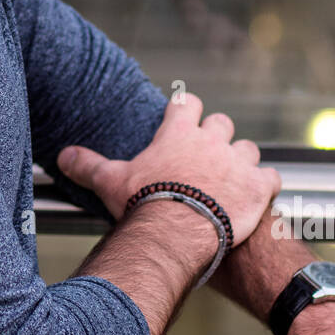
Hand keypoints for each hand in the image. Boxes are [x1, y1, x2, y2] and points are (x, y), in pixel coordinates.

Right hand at [56, 94, 281, 243]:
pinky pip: (272, 177)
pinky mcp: (259, 186)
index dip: (186, 109)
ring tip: (233, 179)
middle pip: (221, 123)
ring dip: (242, 160)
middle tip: (206, 156)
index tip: (184, 117)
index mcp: (178, 133)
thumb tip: (62, 157)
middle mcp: (212, 140)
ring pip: (248, 148)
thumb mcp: (111, 182)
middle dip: (216, 136)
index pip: (186, 103)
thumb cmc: (145, 203)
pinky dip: (267, 185)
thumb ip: (89, 165)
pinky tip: (259, 196)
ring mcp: (239, 162)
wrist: (181, 231)